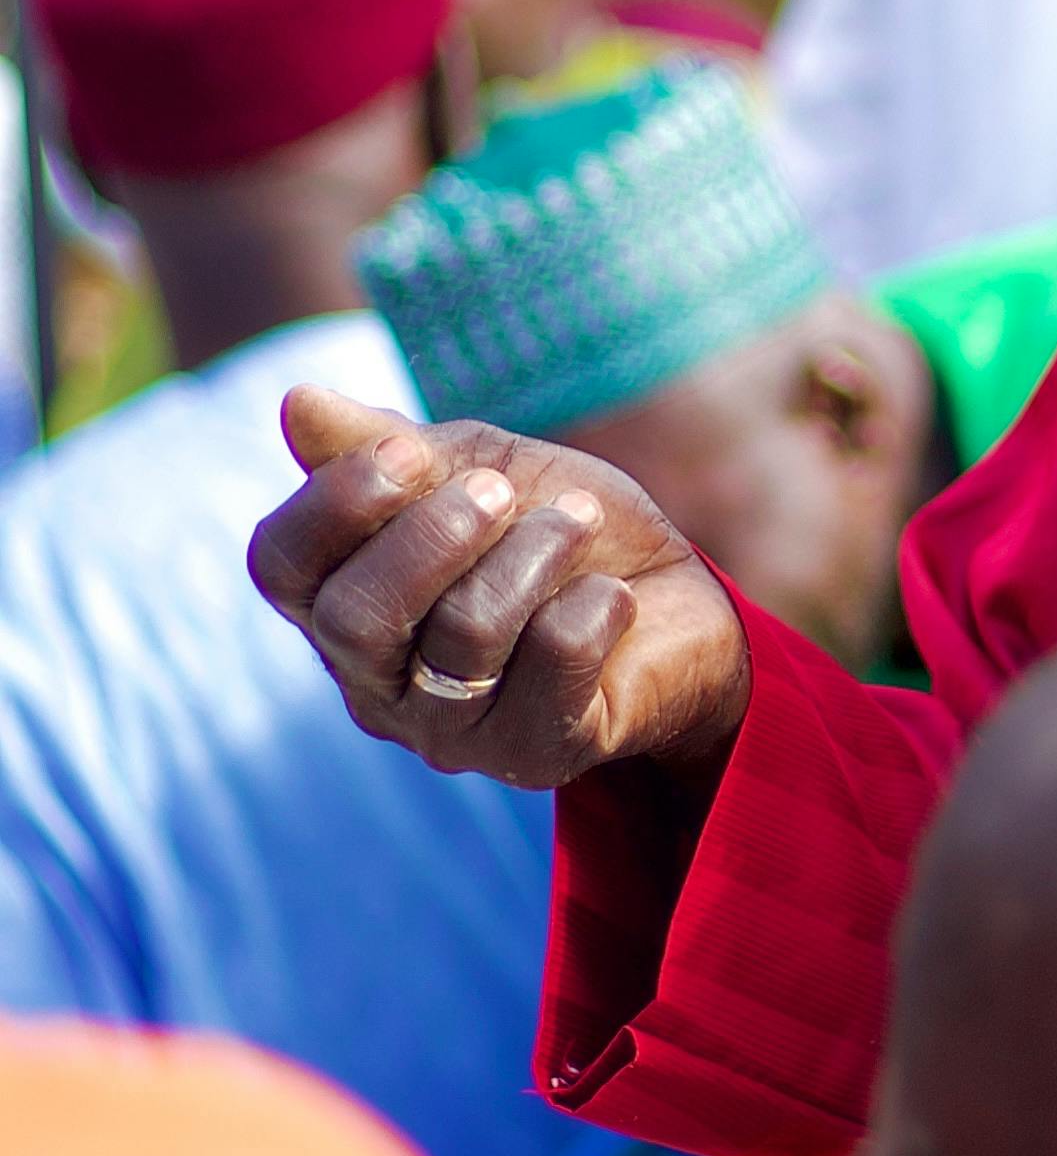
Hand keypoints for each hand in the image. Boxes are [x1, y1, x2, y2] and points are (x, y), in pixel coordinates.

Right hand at [247, 386, 750, 787]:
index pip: (282, 567)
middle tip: (502, 489)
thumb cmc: (554, 527)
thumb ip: (388, 446)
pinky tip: (611, 597)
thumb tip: (297, 404)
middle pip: (357, 619)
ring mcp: (452, 730)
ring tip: (580, 519)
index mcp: (341, 602)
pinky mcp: (537, 751)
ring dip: (538, 551)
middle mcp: (377, 682)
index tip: (410, 450)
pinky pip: (553, 663)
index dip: (335, 503)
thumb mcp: (476, 465)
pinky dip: (593, 605)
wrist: (675, 597)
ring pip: (466, 635)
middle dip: (437, 535)